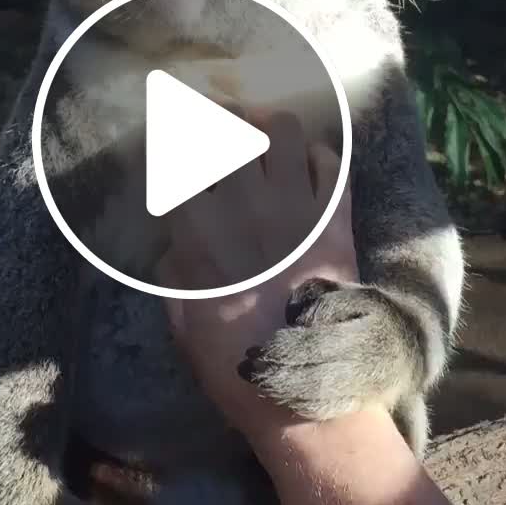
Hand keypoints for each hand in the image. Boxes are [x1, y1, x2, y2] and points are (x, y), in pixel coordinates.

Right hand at [156, 111, 358, 436]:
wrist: (307, 392)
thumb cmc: (233, 360)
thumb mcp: (181, 318)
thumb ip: (174, 267)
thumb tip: (178, 237)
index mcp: (201, 227)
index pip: (178, 155)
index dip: (171, 132)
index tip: (169, 123)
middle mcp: (247, 202)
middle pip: (228, 125)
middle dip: (215, 112)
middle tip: (215, 115)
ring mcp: (297, 205)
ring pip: (281, 129)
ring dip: (266, 125)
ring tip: (260, 132)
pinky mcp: (336, 217)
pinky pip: (329, 162)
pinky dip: (315, 155)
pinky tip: (305, 165)